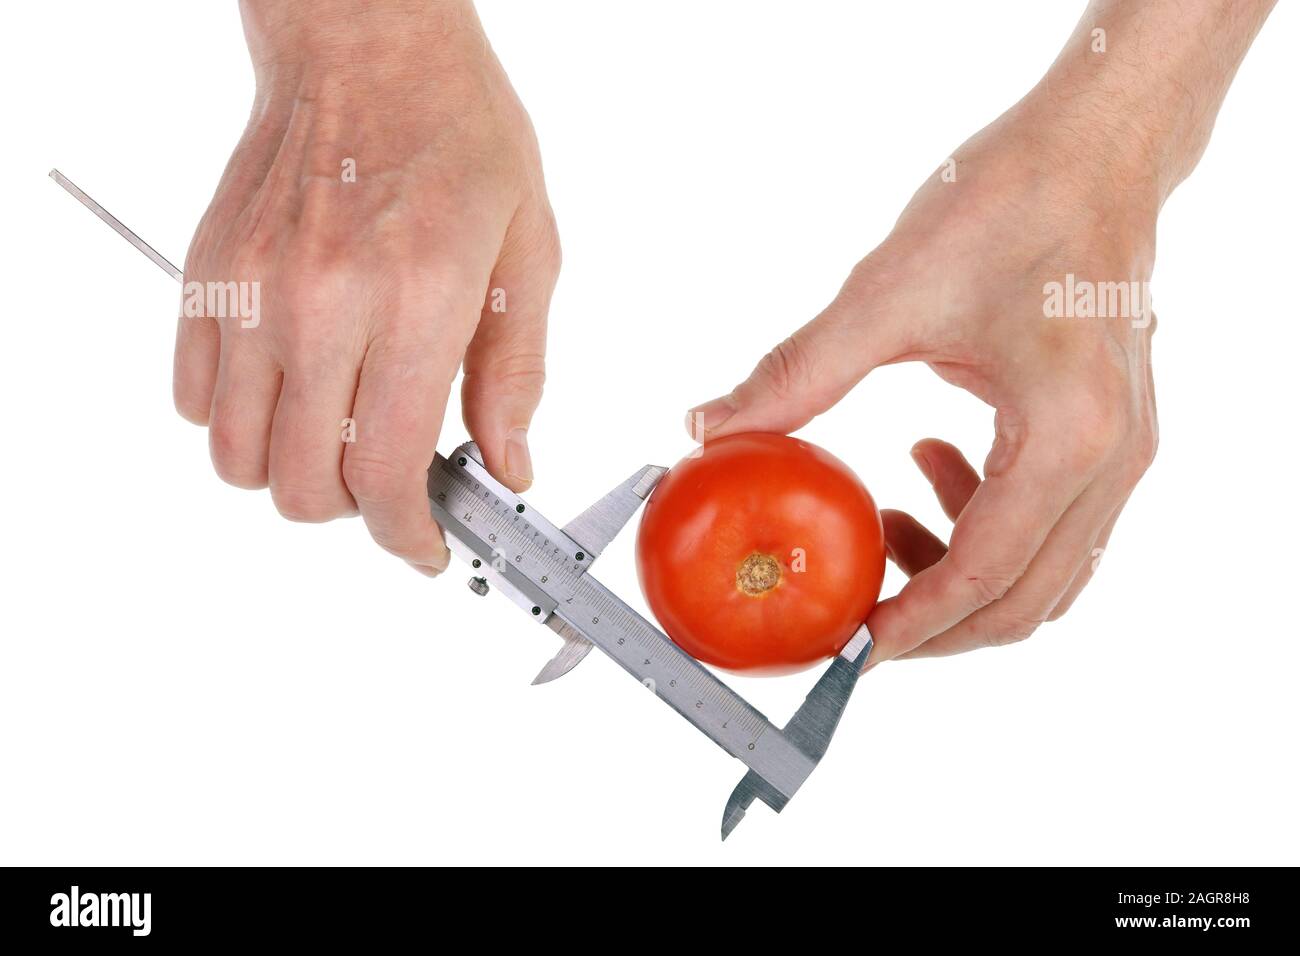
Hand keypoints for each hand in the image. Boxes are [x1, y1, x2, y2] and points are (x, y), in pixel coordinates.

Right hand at [174, 0, 558, 574]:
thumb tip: (507, 468)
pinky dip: (237, 422)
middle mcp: (318, 303)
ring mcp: (248, 290)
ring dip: (289, 476)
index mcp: (413, 299)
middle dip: (354, 513)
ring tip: (339, 441)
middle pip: (301, 486)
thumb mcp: (526, 251)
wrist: (366, 41)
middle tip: (393, 487)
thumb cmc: (457, 133)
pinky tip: (291, 391)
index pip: (385, 472)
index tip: (425, 548)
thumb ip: (514, 373)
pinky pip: (192, 399)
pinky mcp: (205, 275)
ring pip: (234, 459)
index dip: (407, 536)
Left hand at [687, 0, 1274, 661]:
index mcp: (1067, 436)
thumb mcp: (888, 292)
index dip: (910, 624)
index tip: (847, 642)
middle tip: (854, 605)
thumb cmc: (1010, 204)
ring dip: (958, 574)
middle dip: (933, 621)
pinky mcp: (1109, 435)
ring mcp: (1121, 453)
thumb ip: (796, 371)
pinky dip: (984, 524)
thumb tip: (711, 424)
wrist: (1091, 151)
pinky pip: (1051, 524)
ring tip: (880, 517)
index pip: (986, 577)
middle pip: (1025, 601)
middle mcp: (1110, 460)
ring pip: (1043, 572)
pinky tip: (926, 463)